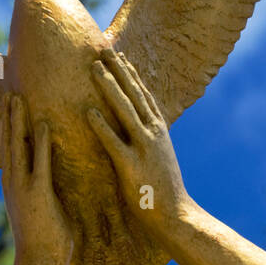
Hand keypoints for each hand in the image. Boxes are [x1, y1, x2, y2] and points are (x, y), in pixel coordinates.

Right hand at [1, 95, 72, 264]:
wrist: (39, 263)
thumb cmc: (45, 242)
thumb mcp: (41, 210)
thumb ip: (41, 192)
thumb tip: (48, 183)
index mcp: (14, 186)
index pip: (11, 150)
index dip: (10, 128)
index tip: (10, 107)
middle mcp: (14, 183)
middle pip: (9, 142)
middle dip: (9, 117)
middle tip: (8, 92)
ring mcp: (24, 188)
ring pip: (18, 147)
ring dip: (18, 122)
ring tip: (17, 98)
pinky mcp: (38, 195)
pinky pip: (40, 163)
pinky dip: (41, 143)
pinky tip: (43, 124)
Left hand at [87, 50, 189, 232]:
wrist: (177, 217)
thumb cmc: (163, 192)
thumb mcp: (158, 159)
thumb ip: (147, 142)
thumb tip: (139, 131)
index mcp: (159, 131)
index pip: (143, 95)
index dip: (130, 73)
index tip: (119, 54)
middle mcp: (153, 134)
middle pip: (134, 94)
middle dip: (118, 69)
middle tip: (102, 47)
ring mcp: (144, 149)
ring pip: (125, 110)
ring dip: (109, 86)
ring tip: (93, 67)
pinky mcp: (132, 167)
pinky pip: (114, 142)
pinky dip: (101, 125)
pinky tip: (88, 111)